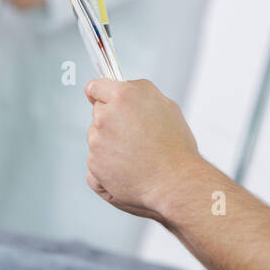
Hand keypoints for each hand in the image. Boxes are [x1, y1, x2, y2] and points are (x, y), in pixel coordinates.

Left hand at [84, 78, 199, 221]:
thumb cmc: (175, 147)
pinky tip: (128, 169)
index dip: (99, 93)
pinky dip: (107, 165)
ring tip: (136, 155)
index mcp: (123, 96)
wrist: (175, 182)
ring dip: (109, 144)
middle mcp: (105, 115)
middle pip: (98, 113)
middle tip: (135, 135)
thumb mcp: (166, 106)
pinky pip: (96, 160)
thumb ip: (140, 94)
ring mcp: (97, 140)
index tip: (98, 97)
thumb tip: (127, 93)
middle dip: (111, 121)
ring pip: (96, 137)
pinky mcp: (94, 163)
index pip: (95, 87)